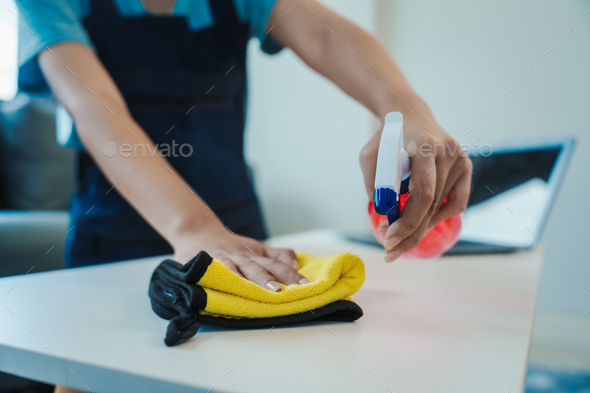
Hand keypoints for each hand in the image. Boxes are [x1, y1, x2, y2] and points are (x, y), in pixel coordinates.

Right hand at [173, 227, 309, 291]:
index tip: (307, 285)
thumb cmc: (232, 246)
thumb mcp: (257, 248)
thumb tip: (296, 263)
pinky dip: (221, 276)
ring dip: (248, 281)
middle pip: (259, 268)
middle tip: (281, 291)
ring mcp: (225, 261)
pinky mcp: (207, 264)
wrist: (198, 232)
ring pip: (238, 271)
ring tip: (259, 291)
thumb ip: (277, 255)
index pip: (277, 265)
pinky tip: (227, 285)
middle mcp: (242, 258)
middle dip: (270, 280)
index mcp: (256, 255)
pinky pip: (215, 271)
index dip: (291, 274)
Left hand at [360, 109, 471, 261]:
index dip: (407, 220)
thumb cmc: (386, 138)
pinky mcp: (466, 166)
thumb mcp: (370, 157)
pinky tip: (422, 223)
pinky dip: (439, 216)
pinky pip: (456, 202)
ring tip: (398, 239)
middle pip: (432, 205)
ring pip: (441, 207)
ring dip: (420, 227)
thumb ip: (375, 184)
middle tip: (391, 252)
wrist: (409, 115)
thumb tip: (385, 215)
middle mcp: (448, 152)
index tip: (388, 238)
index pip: (423, 192)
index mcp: (425, 146)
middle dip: (410, 233)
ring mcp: (460, 158)